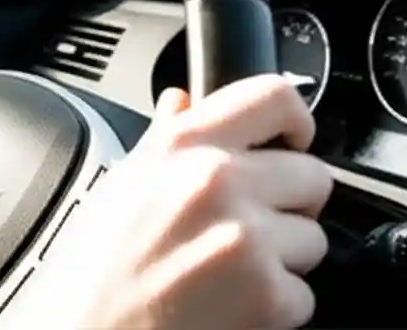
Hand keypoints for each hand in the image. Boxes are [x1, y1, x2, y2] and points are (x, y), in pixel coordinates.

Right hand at [22, 75, 331, 329]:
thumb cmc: (95, 273)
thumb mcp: (120, 186)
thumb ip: (163, 138)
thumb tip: (182, 103)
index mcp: (183, 146)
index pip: (274, 97)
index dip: (295, 121)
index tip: (291, 142)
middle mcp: (218, 181)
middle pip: (311, 175)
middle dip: (288, 206)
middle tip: (243, 231)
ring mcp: (246, 238)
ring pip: (312, 238)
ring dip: (282, 260)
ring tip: (225, 273)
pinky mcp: (267, 295)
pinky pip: (304, 294)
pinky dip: (275, 308)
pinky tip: (227, 306)